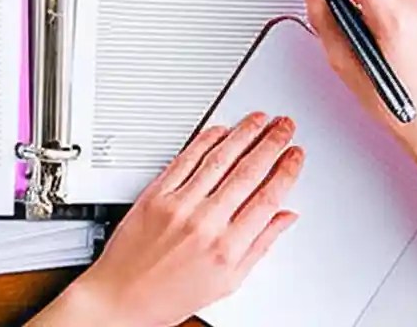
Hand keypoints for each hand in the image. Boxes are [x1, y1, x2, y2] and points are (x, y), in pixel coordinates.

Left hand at [30, 113, 304, 326]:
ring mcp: (179, 205)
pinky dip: (205, 140)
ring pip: (219, 158)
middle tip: (285, 126)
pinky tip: (220, 129)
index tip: (295, 155)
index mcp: (228, 247)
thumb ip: (260, 245)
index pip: (267, 197)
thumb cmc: (169, 295)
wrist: (121, 297)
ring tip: (259, 119)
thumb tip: (285, 218)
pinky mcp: (156, 195)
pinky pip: (185, 159)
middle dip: (271, 143)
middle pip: (248, 171)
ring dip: (243, 133)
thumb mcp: (228, 281)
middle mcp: (205, 222)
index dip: (286, 171)